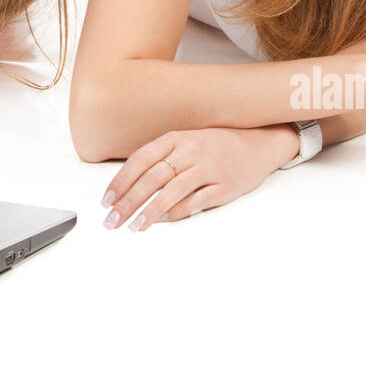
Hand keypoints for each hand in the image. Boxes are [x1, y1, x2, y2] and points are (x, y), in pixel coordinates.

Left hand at [101, 127, 291, 230]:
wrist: (258, 144)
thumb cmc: (216, 145)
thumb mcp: (186, 142)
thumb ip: (161, 158)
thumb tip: (129, 185)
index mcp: (177, 138)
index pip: (140, 160)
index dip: (121, 181)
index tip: (107, 201)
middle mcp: (191, 151)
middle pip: (152, 178)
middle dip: (128, 202)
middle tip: (112, 221)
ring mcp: (209, 168)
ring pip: (171, 192)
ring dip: (149, 211)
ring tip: (134, 227)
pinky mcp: (224, 186)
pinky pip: (195, 202)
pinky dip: (176, 213)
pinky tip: (162, 221)